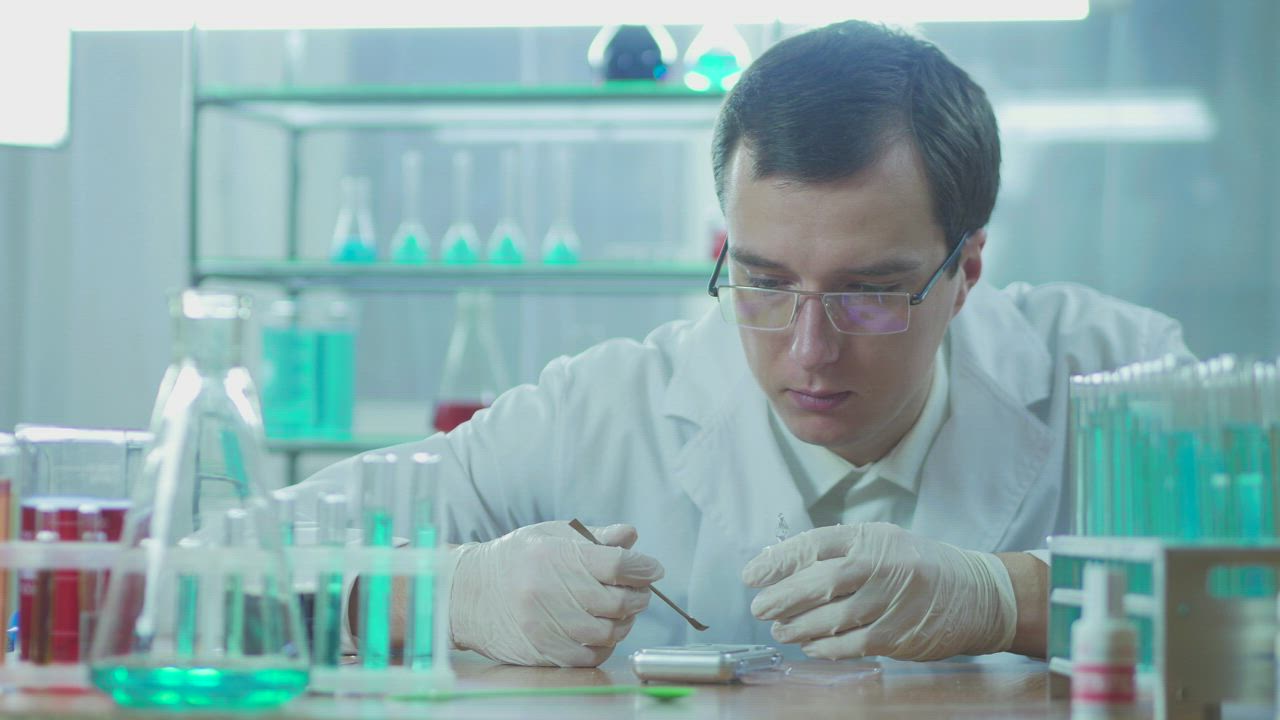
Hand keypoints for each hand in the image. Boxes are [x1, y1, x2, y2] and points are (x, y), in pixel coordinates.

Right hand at [450, 520, 662, 666]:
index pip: (617, 564)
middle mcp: (550, 592)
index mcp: (554, 556)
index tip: (652, 568)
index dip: (643, 566)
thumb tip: (632, 536)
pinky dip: (605, 644)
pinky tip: (601, 630)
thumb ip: (595, 537)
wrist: (468, 594)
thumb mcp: (552, 535)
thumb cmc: (516, 559)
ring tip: (619, 610)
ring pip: (609, 631)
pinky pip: (591, 655)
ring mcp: (547, 626)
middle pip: (618, 601)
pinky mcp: (544, 652)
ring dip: (625, 621)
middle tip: (639, 590)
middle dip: (638, 595)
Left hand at [742, 522, 1015, 660]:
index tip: (751, 574)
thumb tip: (785, 566)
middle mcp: (880, 565)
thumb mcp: (883, 544)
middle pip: (818, 581)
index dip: (777, 561)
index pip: (813, 544)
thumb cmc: (920, 566)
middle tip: (759, 607)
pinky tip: (811, 645)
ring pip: (831, 616)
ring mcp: (890, 601)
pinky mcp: (898, 633)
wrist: (978, 595)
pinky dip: (825, 647)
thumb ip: (840, 551)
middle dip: (781, 596)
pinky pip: (851, 643)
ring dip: (798, 625)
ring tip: (780, 629)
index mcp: (871, 538)